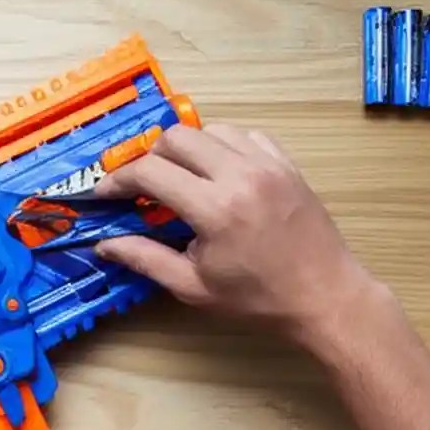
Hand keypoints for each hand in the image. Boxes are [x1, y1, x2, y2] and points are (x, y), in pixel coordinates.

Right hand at [95, 123, 384, 346]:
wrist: (325, 297)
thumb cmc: (258, 299)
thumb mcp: (193, 287)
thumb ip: (145, 259)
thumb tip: (104, 244)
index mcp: (215, 208)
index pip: (151, 171)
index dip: (119, 179)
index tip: (106, 194)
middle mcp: (240, 175)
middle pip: (176, 137)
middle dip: (150, 158)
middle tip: (143, 187)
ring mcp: (267, 164)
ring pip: (210, 129)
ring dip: (187, 149)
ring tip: (181, 179)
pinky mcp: (286, 164)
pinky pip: (244, 135)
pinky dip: (222, 146)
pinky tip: (219, 173)